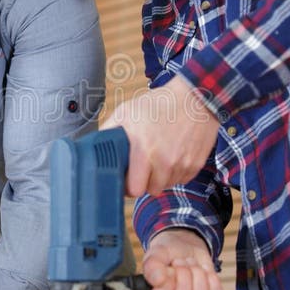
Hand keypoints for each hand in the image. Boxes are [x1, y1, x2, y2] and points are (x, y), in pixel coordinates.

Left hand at [105, 76, 219, 196]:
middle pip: (151, 190)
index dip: (129, 186)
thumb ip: (109, 130)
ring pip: (167, 186)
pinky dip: (176, 172)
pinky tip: (174, 154)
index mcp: (143, 148)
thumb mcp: (127, 111)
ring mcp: (182, 164)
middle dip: (145, 182)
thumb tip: (93, 144)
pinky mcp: (195, 165)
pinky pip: (181, 180)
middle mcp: (164, 159)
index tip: (128, 179)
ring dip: (161, 177)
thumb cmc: (159, 103)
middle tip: (144, 167)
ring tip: (160, 156)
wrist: (195, 98)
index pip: (134, 189)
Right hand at [141, 228, 223, 289]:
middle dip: (183, 275)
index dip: (165, 285)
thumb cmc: (167, 255)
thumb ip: (151, 266)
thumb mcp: (156, 254)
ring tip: (190, 266)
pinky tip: (202, 273)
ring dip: (197, 274)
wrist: (186, 249)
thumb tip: (158, 280)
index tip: (168, 269)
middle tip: (180, 263)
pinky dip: (211, 278)